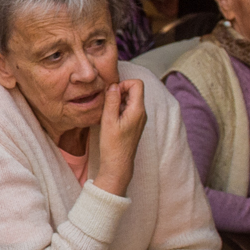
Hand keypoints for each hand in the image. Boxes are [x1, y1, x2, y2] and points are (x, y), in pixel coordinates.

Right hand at [92, 79, 145, 197]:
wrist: (118, 165)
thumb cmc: (113, 145)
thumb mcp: (108, 120)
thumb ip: (111, 100)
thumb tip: (113, 85)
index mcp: (138, 110)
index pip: (137, 84)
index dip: (123, 84)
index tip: (112, 94)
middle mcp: (142, 113)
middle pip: (134, 90)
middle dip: (120, 92)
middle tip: (107, 103)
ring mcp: (139, 119)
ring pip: (131, 99)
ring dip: (118, 101)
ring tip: (108, 112)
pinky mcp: (135, 124)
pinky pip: (129, 108)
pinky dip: (119, 108)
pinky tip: (111, 119)